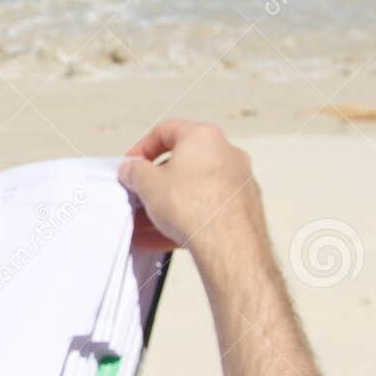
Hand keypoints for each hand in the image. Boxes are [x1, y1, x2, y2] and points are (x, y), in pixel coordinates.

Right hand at [118, 120, 265, 253]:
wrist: (229, 244)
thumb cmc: (196, 206)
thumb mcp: (148, 184)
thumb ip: (135, 172)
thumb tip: (132, 170)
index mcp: (204, 137)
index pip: (165, 131)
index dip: (142, 148)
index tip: (132, 165)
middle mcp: (226, 154)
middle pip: (182, 164)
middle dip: (155, 183)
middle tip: (139, 195)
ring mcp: (238, 182)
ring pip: (193, 191)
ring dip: (167, 206)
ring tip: (145, 224)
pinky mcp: (242, 210)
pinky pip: (206, 210)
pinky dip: (185, 221)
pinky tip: (162, 238)